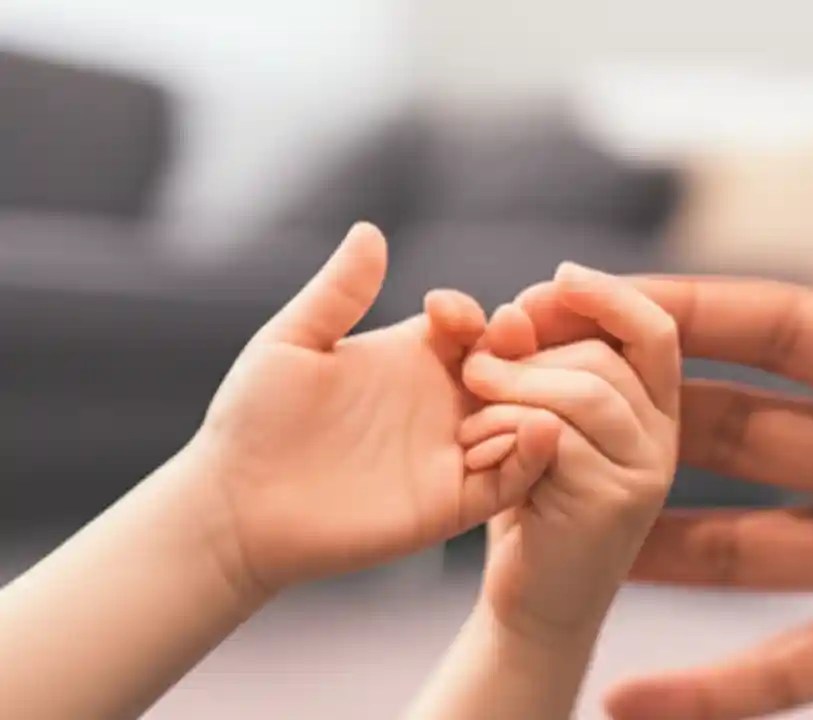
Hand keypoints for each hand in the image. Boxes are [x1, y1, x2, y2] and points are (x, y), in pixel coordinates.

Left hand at [192, 223, 559, 598]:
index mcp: (411, 358)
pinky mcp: (453, 503)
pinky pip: (512, 479)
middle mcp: (440, 402)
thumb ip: (338, 291)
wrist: (236, 508)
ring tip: (513, 397)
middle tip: (500, 355)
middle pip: (513, 369)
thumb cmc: (253, 420)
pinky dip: (533, 455)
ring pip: (523, 419)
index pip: (474, 326)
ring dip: (534, 401)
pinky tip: (532, 432)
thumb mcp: (290, 343)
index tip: (449, 316)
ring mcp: (450, 452)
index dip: (474, 315)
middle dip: (522, 355)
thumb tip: (370, 229)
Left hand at [459, 263, 680, 641]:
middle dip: (531, 347)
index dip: (608, 295)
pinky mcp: (614, 504)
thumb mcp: (533, 417)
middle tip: (475, 365)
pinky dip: (505, 431)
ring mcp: (644, 471)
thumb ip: (533, 362)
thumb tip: (514, 310)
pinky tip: (475, 450)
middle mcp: (661, 436)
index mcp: (650, 407)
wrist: (529, 602)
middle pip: (604, 353)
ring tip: (469, 406)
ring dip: (513, 384)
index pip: (655, 327)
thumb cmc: (527, 501)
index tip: (555, 279)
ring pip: (584, 389)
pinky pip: (558, 435)